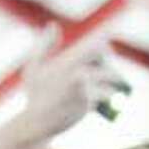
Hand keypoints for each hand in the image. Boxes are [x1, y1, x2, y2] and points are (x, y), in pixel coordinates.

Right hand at [12, 25, 128, 144]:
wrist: (36, 123)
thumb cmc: (35, 96)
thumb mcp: (34, 67)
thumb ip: (44, 45)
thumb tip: (53, 25)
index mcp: (68, 60)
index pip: (99, 44)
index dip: (105, 49)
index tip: (104, 57)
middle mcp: (77, 70)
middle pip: (107, 59)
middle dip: (110, 67)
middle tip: (109, 77)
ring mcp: (84, 87)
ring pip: (112, 78)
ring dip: (114, 83)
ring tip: (112, 91)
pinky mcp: (88, 103)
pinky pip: (108, 95)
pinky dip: (110, 98)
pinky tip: (107, 104)